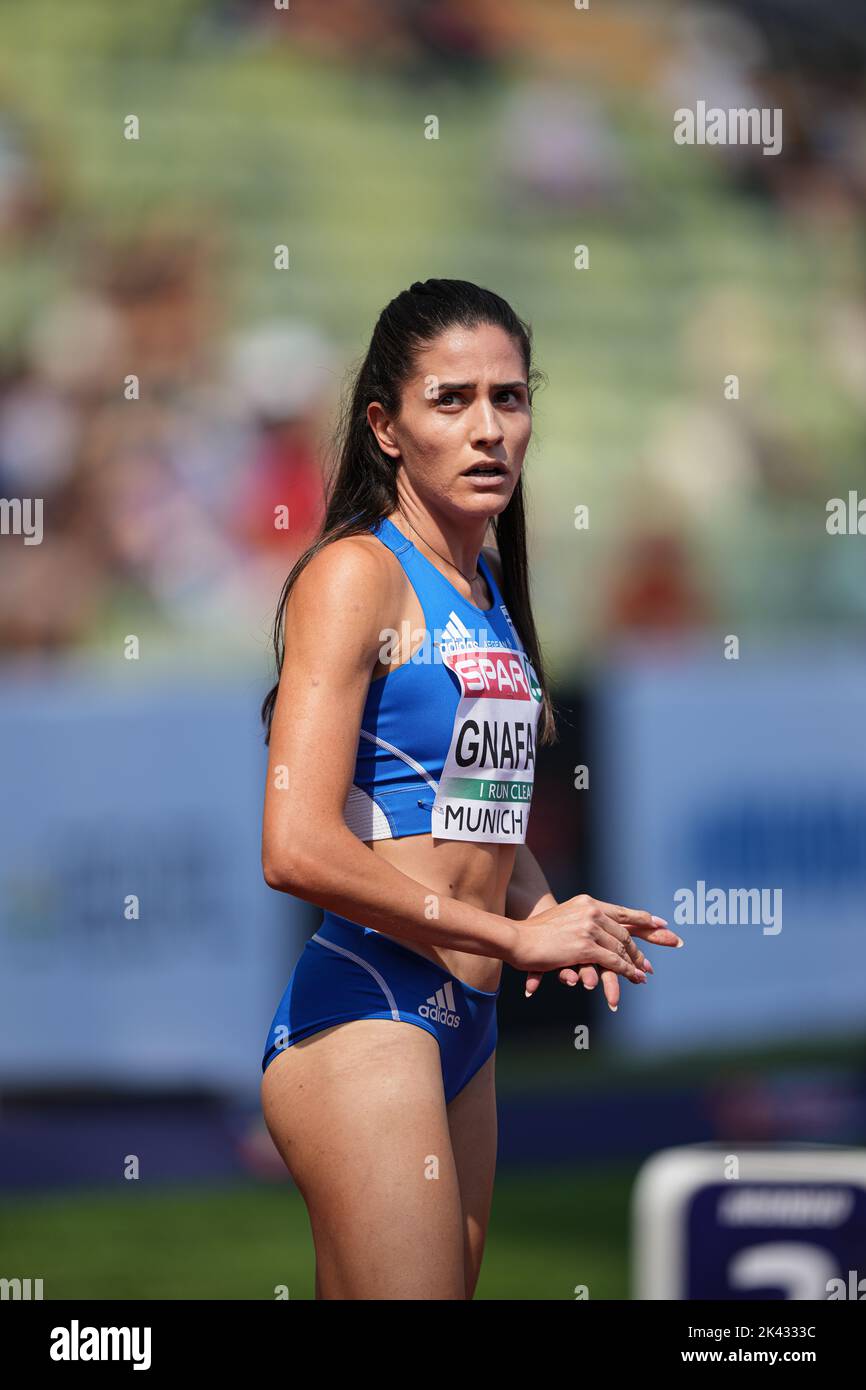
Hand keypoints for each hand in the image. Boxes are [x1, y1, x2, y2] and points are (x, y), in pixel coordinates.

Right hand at [517, 895, 682, 999]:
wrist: (517, 937)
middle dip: (639, 951)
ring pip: (621, 949)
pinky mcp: (585, 947)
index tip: (661, 924)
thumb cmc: (536, 931)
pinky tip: (633, 978)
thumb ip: (582, 921)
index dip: (643, 919)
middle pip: (624, 933)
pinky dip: (626, 971)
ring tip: (642, 976)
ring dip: (634, 965)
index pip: (622, 911)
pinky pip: (613, 961)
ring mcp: (589, 929)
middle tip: (648, 965)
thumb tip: (595, 929)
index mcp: (588, 903)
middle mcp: (592, 912)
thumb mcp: (564, 918)